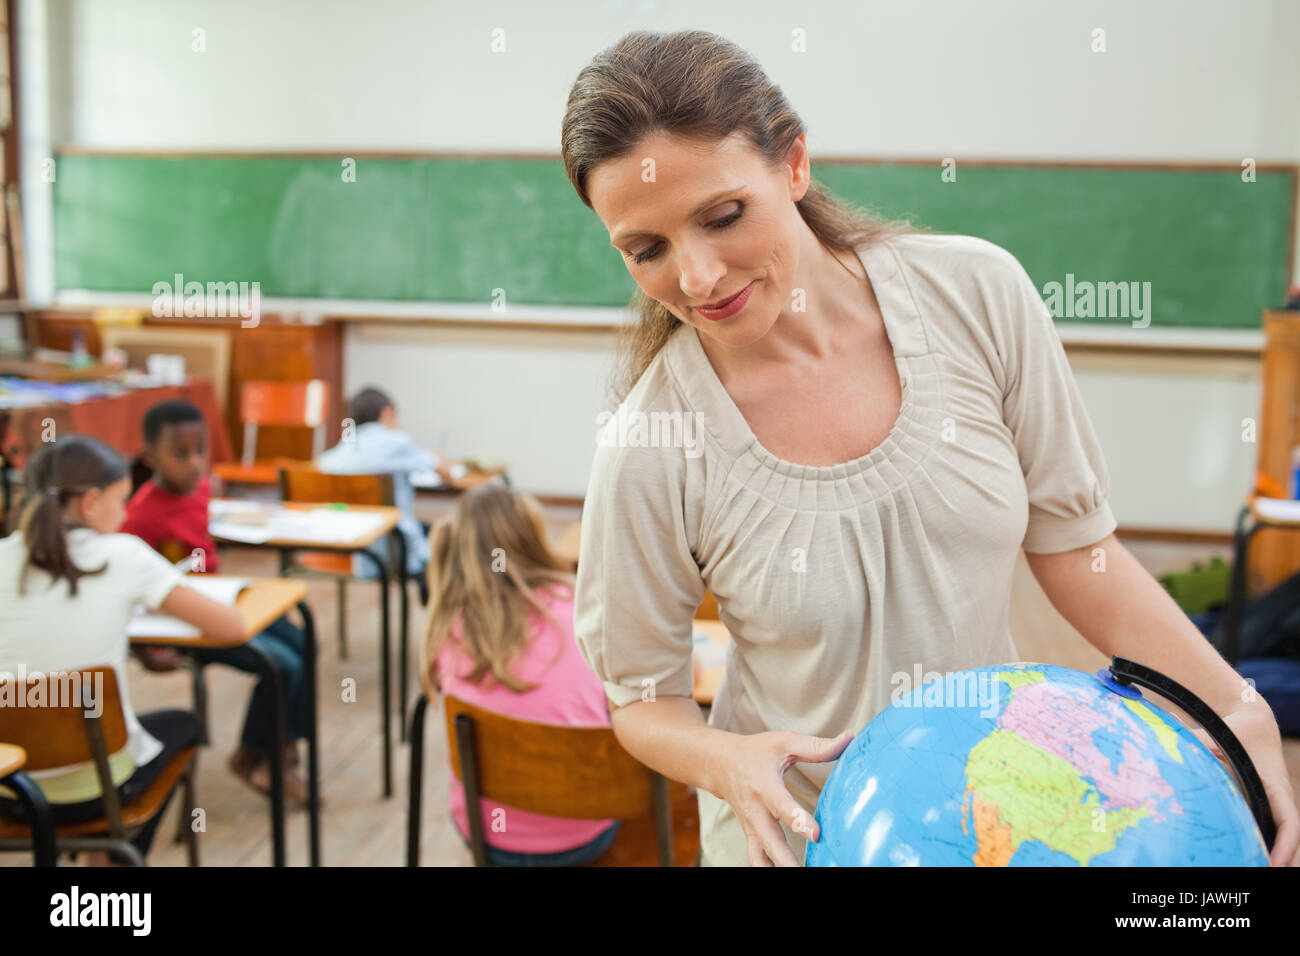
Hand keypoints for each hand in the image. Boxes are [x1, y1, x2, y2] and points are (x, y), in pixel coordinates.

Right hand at [716, 729, 853, 866]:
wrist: (719, 764)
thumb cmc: (755, 752)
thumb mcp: (784, 742)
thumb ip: (816, 746)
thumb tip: (849, 740)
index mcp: (764, 785)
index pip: (782, 806)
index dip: (798, 820)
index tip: (816, 834)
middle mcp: (756, 810)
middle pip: (770, 841)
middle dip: (787, 860)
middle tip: (804, 871)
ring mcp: (752, 827)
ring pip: (761, 856)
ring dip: (778, 868)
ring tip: (799, 876)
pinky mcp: (752, 836)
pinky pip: (758, 859)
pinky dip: (767, 869)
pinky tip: (787, 873)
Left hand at [1189, 701, 1297, 865]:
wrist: (1253, 721)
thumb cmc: (1238, 730)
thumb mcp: (1220, 735)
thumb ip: (1198, 744)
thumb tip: (1174, 749)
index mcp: (1276, 787)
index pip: (1290, 823)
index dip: (1284, 845)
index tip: (1274, 863)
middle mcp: (1280, 799)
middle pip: (1290, 838)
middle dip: (1283, 860)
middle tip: (1263, 874)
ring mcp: (1275, 804)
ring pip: (1283, 836)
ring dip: (1276, 856)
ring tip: (1256, 870)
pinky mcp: (1267, 805)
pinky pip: (1272, 829)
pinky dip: (1266, 846)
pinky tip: (1250, 859)